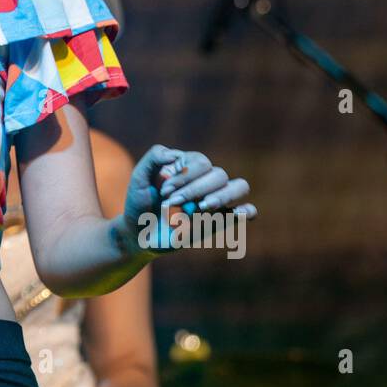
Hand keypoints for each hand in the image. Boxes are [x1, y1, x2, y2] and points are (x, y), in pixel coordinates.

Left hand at [120, 144, 255, 254]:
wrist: (140, 232)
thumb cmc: (140, 203)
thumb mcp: (139, 177)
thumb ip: (155, 157)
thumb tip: (176, 155)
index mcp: (190, 165)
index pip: (201, 162)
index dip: (185, 176)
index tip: (163, 192)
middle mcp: (207, 179)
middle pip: (219, 175)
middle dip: (195, 190)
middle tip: (172, 203)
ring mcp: (217, 199)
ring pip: (239, 186)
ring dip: (223, 196)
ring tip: (202, 208)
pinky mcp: (222, 220)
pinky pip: (247, 211)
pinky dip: (247, 211)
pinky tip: (238, 213)